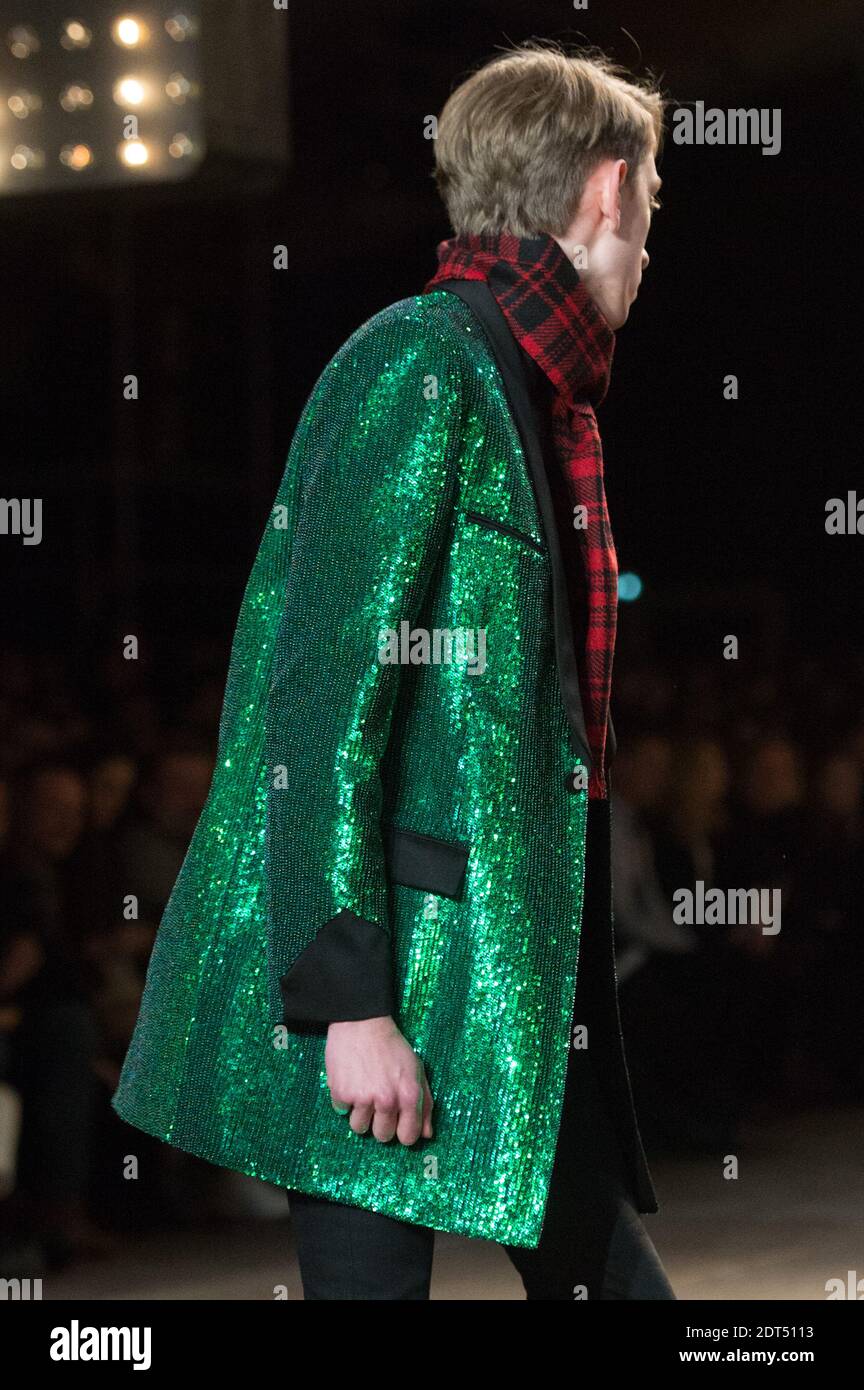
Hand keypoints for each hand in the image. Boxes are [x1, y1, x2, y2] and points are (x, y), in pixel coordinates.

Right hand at [325, 1015, 433, 1145]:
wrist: (362, 1023)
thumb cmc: (392, 1046)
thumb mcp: (417, 1070)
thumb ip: (425, 1103)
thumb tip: (426, 1134)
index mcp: (409, 1095)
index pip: (409, 1137)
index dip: (404, 1133)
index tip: (398, 1124)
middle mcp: (386, 1100)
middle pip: (383, 1137)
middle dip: (381, 1124)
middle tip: (378, 1105)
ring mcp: (362, 1098)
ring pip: (359, 1128)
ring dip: (360, 1114)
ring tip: (363, 1092)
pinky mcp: (341, 1093)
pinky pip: (341, 1111)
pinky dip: (344, 1100)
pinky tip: (351, 1081)